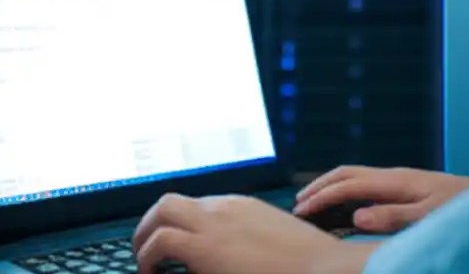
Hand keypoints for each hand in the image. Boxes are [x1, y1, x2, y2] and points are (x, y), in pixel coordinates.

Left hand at [133, 193, 377, 273]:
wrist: (323, 268)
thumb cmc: (307, 264)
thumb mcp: (274, 245)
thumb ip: (250, 245)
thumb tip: (235, 257)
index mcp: (242, 208)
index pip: (196, 207)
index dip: (179, 228)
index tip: (175, 251)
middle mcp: (225, 208)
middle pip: (170, 201)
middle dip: (150, 224)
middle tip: (149, 252)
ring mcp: (215, 223)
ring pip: (161, 211)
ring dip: (145, 235)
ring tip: (147, 263)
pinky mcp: (206, 247)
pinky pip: (160, 242)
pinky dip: (149, 257)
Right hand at [293, 166, 468, 232]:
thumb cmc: (460, 207)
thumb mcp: (426, 217)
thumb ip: (392, 217)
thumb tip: (357, 217)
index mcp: (396, 181)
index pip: (349, 185)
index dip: (323, 197)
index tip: (301, 211)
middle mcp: (395, 176)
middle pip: (348, 173)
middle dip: (320, 185)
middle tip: (298, 202)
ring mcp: (399, 179)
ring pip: (356, 176)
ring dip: (332, 185)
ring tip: (313, 201)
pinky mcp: (405, 186)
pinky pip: (367, 184)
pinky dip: (347, 190)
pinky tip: (344, 204)